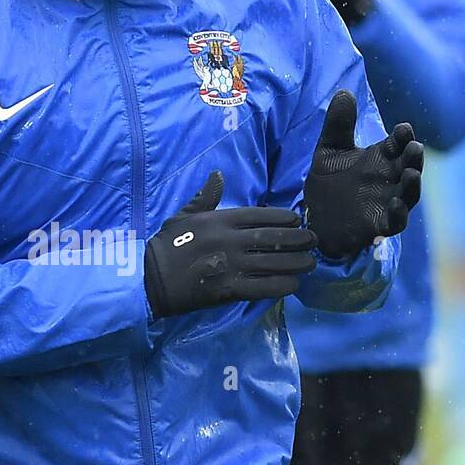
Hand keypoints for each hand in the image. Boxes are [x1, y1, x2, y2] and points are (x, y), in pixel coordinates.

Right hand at [144, 170, 317, 318]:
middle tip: (313, 241)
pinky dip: (280, 286)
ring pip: (272, 262)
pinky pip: (262, 287)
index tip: (297, 220)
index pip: (260, 215)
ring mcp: (230, 265)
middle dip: (297, 239)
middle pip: (272, 238)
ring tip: (310, 263)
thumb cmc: (167, 245)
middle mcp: (229, 240)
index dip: (283, 218)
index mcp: (220, 220)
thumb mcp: (184, 215)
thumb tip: (218, 175)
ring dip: (295, 263)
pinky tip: (293, 284)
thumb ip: (205, 197)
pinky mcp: (228, 289)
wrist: (151, 278)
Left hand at [303, 90, 423, 258]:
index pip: (398, 143)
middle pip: (409, 166)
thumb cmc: (329, 183)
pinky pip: (396, 221)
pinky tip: (395, 204)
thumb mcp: (329, 150)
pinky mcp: (379, 225)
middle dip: (414, 157)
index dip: (403, 136)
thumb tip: (345, 92)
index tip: (403, 128)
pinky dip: (399, 214)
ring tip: (412, 173)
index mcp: (381, 158)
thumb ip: (338, 125)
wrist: (314, 219)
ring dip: (413, 184)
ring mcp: (387, 202)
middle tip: (414, 146)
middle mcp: (389, 179)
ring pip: (409, 194)